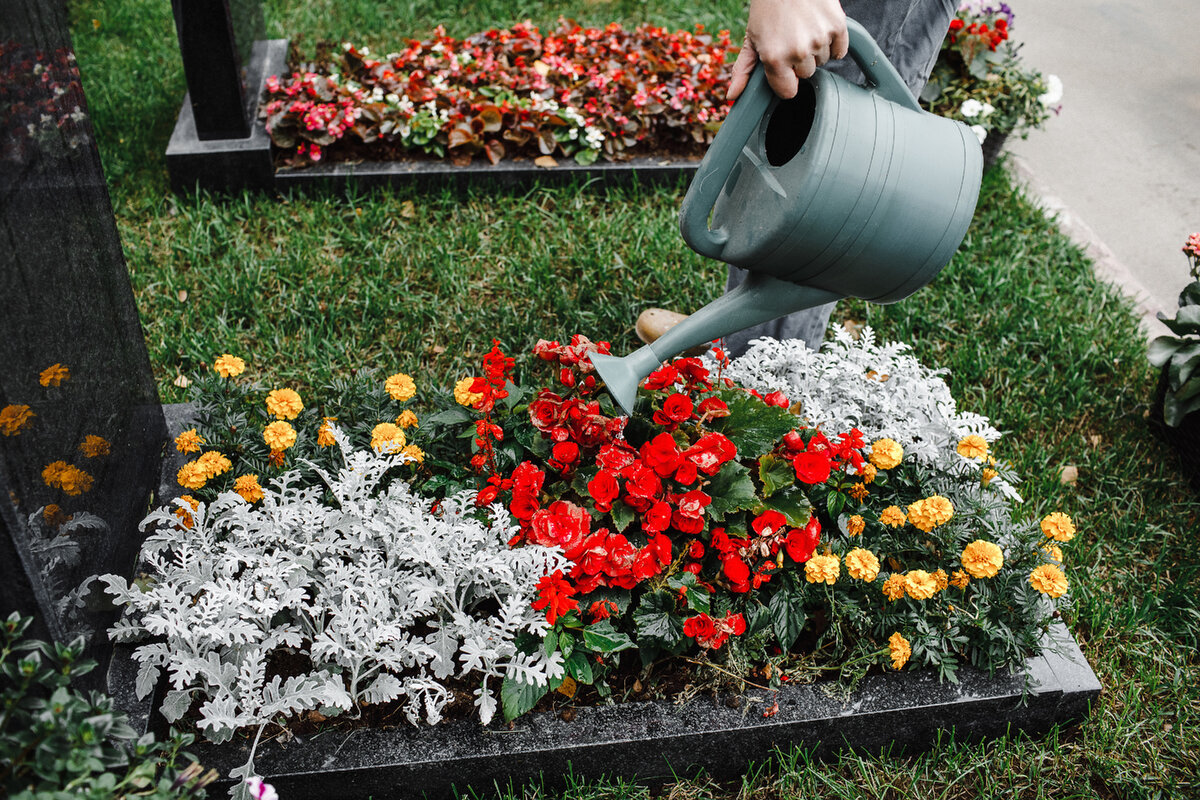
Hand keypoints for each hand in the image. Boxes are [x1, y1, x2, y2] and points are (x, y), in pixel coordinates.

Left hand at [727, 0, 848, 100]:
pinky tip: (819, 27)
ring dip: (815, 49)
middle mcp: (798, 51)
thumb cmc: (769, 6)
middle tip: (792, 37)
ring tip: (804, 28)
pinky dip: (833, 42)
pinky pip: (840, 50)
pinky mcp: (838, 26)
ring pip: (823, 61)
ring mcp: (819, 38)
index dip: (786, 80)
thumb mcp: (752, 37)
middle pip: (806, 74)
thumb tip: (732, 96)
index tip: (784, 67)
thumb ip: (743, 69)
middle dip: (799, 60)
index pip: (788, 92)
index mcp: (774, 57)